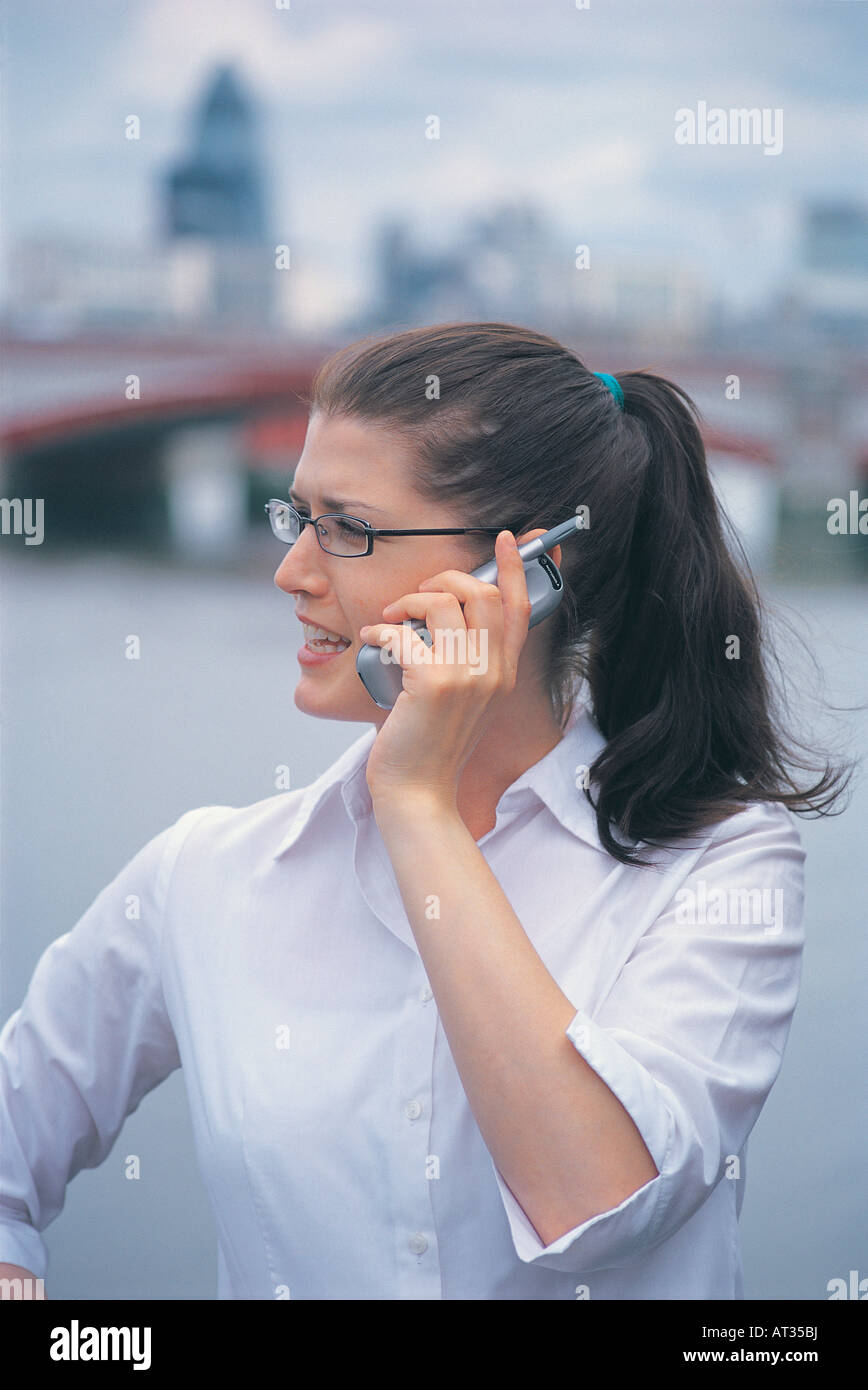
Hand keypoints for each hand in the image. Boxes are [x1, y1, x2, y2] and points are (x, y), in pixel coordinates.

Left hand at [358, 530, 532, 809]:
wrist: (419, 793)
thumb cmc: (432, 746)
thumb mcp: (467, 702)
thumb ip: (471, 662)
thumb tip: (447, 616)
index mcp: (504, 674)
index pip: (520, 608)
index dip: (515, 568)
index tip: (507, 539)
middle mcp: (492, 672)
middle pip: (482, 593)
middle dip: (446, 579)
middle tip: (419, 595)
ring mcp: (465, 676)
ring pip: (441, 604)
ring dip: (407, 601)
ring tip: (391, 618)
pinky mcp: (432, 684)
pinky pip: (403, 633)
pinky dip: (380, 630)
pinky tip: (371, 640)